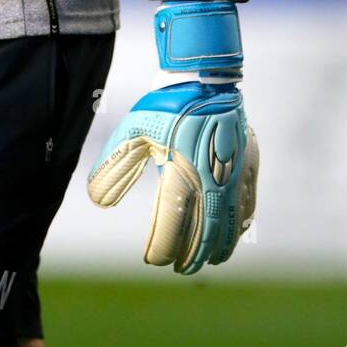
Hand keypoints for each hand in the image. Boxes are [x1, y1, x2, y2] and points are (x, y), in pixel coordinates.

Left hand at [87, 79, 257, 273]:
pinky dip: (241, 222)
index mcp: (181, 172)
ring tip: (211, 260)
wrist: (205, 77)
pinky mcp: (249, 164)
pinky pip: (248, 202)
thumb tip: (96, 201)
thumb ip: (115, 167)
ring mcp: (234, 173)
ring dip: (220, 245)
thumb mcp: (133, 131)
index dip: (163, 246)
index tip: (153, 260)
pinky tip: (237, 231)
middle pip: (205, 231)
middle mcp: (211, 178)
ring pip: (231, 221)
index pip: (172, 223)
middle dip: (193, 255)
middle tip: (183, 269)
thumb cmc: (166, 104)